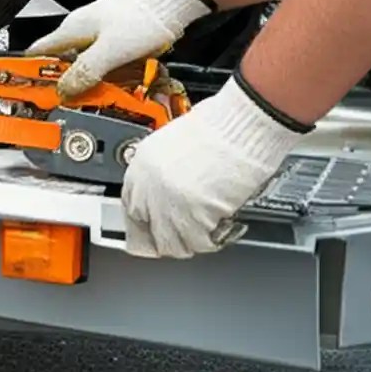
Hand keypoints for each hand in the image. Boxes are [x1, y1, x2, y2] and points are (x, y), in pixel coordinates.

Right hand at [24, 0, 214, 99]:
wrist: (174, 0)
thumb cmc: (143, 15)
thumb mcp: (109, 51)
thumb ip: (84, 73)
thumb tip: (64, 90)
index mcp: (72, 29)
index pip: (38, 53)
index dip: (30, 73)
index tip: (31, 91)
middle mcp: (83, 30)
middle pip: (65, 64)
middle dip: (69, 84)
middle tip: (74, 102)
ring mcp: (102, 33)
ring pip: (88, 64)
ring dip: (94, 81)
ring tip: (103, 94)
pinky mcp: (120, 37)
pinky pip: (108, 61)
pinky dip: (112, 74)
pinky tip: (123, 82)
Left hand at [121, 75, 309, 258]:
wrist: (240, 126)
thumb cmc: (218, 128)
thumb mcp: (174, 146)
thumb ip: (163, 174)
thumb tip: (166, 193)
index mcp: (140, 167)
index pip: (130, 210)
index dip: (146, 224)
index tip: (154, 231)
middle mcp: (148, 189)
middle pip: (147, 233)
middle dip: (166, 238)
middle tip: (187, 232)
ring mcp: (168, 205)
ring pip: (173, 244)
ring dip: (191, 240)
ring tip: (209, 225)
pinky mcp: (194, 218)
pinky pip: (199, 244)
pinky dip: (213, 239)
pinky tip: (223, 223)